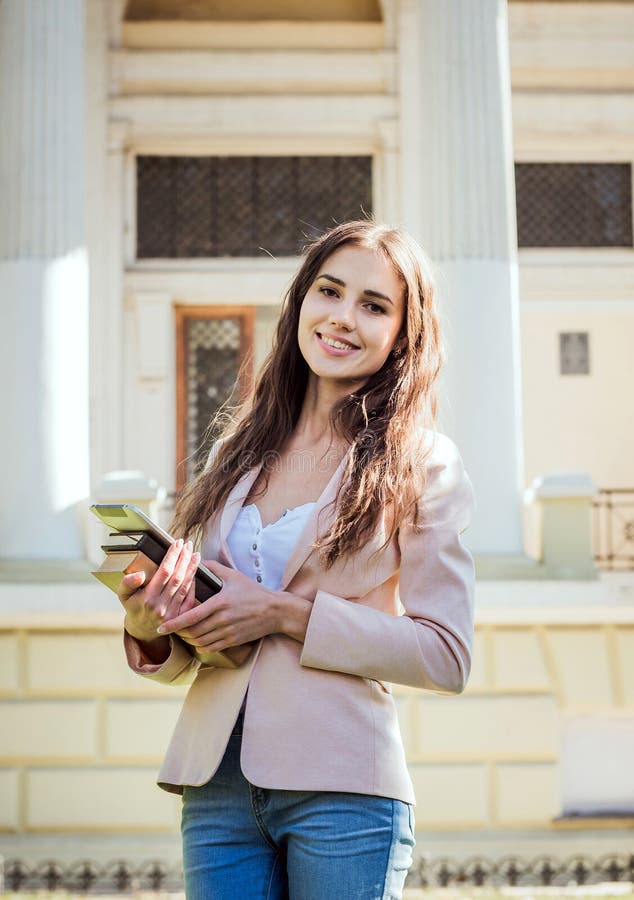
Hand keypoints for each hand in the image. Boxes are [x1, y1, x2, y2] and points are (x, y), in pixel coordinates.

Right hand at [118, 538, 199, 643]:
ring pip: (185, 586)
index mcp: (147, 598)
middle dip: (184, 558)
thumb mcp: (123, 594)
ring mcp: (172, 613)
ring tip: (195, 554)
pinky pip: (190, 598)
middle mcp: (161, 606)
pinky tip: (195, 572)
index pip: (164, 572)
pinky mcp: (180, 617)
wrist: (141, 630)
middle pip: (177, 577)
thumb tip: (139, 574)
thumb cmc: (132, 606)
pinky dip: (194, 584)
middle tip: (188, 545)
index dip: (172, 556)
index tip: (177, 543)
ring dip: (192, 568)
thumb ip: (128, 583)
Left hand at [156, 560, 279, 652]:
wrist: (275, 611)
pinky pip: (211, 648)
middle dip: (179, 632)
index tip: (161, 626)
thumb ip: (215, 568)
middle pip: (193, 632)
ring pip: (200, 641)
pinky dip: (201, 646)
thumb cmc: (254, 592)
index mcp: (220, 603)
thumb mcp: (235, 576)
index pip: (191, 616)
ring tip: (183, 634)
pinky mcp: (234, 641)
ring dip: (189, 640)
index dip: (174, 623)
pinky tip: (198, 641)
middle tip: (171, 629)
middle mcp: (222, 620)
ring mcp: (228, 632)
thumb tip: (198, 560)